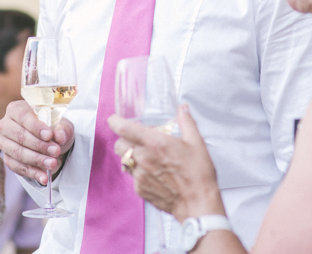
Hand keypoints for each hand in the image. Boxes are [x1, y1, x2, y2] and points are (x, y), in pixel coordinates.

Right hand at [0, 100, 74, 184]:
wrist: (50, 143)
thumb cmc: (53, 128)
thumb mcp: (62, 124)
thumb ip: (62, 128)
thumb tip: (59, 136)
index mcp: (16, 109)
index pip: (23, 116)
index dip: (36, 126)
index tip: (49, 135)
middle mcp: (6, 124)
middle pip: (20, 136)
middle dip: (39, 145)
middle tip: (55, 151)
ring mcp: (4, 142)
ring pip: (18, 153)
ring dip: (36, 160)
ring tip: (52, 163)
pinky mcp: (7, 158)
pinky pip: (17, 167)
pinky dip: (32, 172)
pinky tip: (44, 177)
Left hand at [109, 104, 225, 221]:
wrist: (197, 203)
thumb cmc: (198, 174)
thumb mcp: (196, 143)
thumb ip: (186, 122)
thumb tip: (182, 108)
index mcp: (155, 143)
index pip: (124, 128)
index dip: (115, 122)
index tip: (114, 119)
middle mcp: (143, 158)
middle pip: (119, 145)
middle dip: (125, 140)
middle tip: (138, 141)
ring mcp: (140, 175)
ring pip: (125, 160)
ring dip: (132, 156)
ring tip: (148, 158)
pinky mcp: (140, 189)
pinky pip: (133, 176)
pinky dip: (139, 172)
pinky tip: (154, 173)